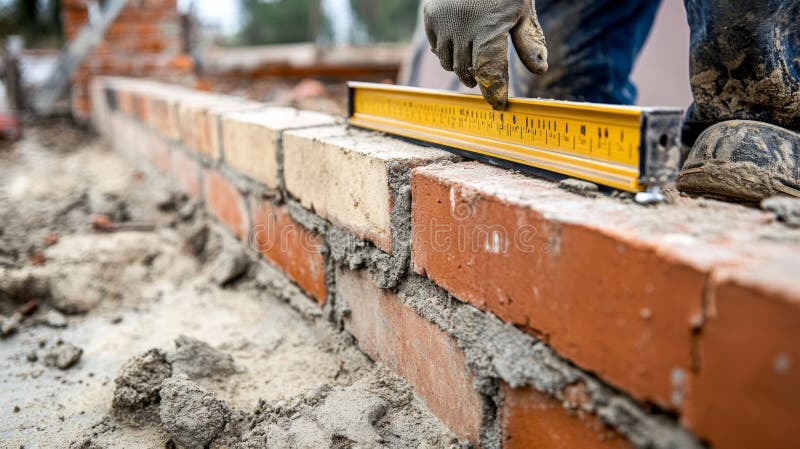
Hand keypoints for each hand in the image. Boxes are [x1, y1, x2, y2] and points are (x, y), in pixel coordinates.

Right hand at [423, 0, 547, 109]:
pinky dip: (445, 53)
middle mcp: (464, 28)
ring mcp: (445, 23)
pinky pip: (436, 49)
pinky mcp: (431, 17)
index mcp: (490, 28)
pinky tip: (456, 45)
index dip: (494, 90)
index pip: (489, 71)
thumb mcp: (523, 11)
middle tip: (483, 81)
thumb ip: (528, 42)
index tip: (498, 104)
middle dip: (477, 79)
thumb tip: (540, 71)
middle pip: (468, 70)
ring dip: (460, 68)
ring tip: (470, 64)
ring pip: (449, 63)